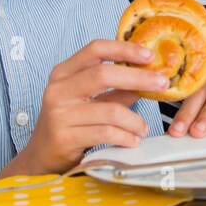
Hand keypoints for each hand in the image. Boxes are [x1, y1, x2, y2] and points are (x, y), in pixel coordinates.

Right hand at [2, 40, 168, 176]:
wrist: (42, 155)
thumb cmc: (71, 122)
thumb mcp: (91, 100)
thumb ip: (117, 88)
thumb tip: (152, 76)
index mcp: (64, 72)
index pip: (95, 50)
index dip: (124, 49)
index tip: (149, 55)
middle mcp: (58, 89)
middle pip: (103, 75)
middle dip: (139, 78)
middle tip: (162, 84)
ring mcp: (59, 113)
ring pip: (110, 110)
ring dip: (135, 120)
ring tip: (144, 128)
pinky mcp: (65, 137)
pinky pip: (106, 133)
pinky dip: (125, 137)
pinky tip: (133, 140)